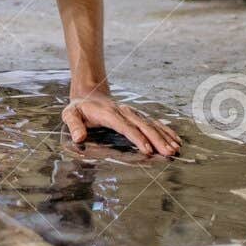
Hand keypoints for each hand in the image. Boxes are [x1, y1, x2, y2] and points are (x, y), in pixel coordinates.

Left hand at [63, 91, 180, 156]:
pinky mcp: (137, 115)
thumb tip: (79, 138)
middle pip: (143, 126)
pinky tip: (176, 139)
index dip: (137, 138)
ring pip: (151, 124)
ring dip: (164, 136)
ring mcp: (132, 113)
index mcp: (109, 114)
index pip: (125, 127)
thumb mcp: (70, 115)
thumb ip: (74, 125)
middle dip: (157, 139)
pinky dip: (165, 130)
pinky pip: (154, 122)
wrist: (89, 93)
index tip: (147, 150)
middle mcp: (124, 112)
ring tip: (176, 148)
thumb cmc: (79, 109)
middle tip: (168, 152)